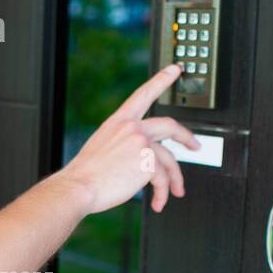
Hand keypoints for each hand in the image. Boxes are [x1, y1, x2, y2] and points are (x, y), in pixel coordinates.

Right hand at [58, 64, 198, 214]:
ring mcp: (140, 142)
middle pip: (169, 126)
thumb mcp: (102, 148)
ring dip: (175, 179)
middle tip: (195, 146)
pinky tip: (158, 202)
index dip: (161, 80)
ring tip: (174, 192)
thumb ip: (124, 144)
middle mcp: (131, 128)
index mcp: (118, 122)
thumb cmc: (85, 175)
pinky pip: (162, 179)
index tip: (175, 69)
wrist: (78, 187)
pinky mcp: (147, 161)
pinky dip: (162, 193)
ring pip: (169, 160)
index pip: (143, 94)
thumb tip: (143, 158)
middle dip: (186, 137)